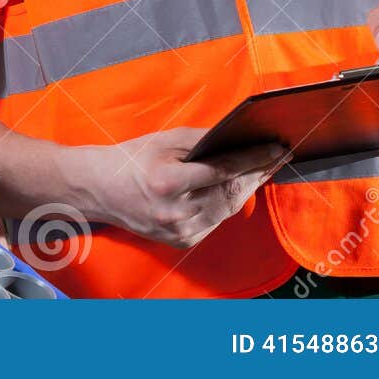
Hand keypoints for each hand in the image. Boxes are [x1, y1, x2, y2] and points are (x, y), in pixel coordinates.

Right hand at [77, 129, 290, 248]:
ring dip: (248, 189)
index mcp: (168, 183)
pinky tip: (238, 189)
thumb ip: (202, 139)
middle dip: (258, 174)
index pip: (223, 170)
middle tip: (278, 158)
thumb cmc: (131, 159)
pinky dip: (228, 204)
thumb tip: (239, 137)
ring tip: (264, 170)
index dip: (254, 159)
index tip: (276, 149)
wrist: (100, 190)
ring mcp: (179, 231)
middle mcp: (175, 213)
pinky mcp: (182, 241)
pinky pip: (215, 221)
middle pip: (230, 193)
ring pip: (227, 210)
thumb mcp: (164, 140)